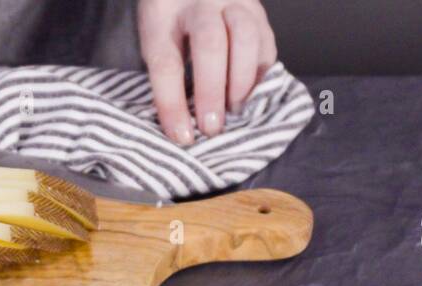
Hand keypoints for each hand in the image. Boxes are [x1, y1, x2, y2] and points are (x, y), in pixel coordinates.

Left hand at [138, 0, 277, 143]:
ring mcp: (233, 2)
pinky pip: (266, 44)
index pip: (165, 61)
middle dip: (212, 91)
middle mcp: (200, 2)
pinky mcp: (258, 12)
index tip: (182, 136)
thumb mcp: (156, 43)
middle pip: (209, 44)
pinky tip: (250, 96)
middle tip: (211, 128)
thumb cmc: (169, 24)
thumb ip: (167, 77)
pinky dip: (260, 76)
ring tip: (234, 110)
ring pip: (246, 37)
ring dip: (241, 82)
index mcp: (162, 14)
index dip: (173, 103)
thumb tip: (182, 128)